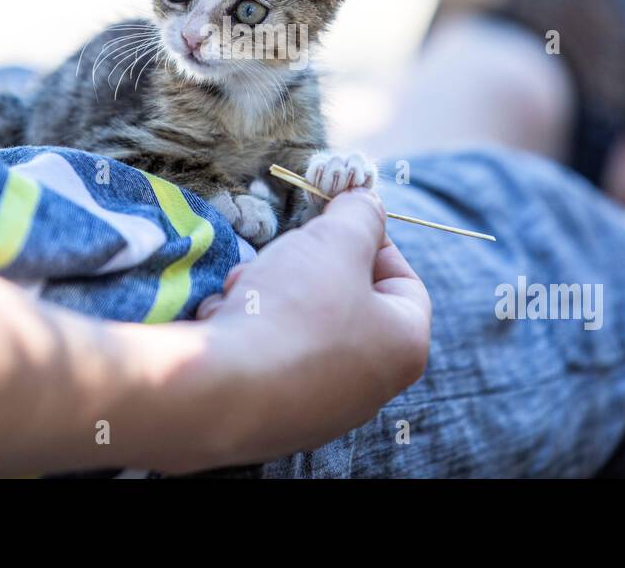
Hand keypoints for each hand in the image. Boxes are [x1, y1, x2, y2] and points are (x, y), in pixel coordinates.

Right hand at [182, 188, 430, 469]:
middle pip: (345, 303)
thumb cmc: (293, 310)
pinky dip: (247, 334)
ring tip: (242, 289)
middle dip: (306, 269)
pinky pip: (267, 360)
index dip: (370, 239)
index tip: (332, 220)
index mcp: (404, 347)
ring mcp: (321, 410)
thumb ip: (360, 214)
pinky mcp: (273, 420)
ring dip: (269, 297)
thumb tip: (366, 204)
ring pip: (301, 329)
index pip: (404, 280)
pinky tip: (224, 324)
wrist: (219, 391)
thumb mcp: (336, 240)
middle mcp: (372, 388)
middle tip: (280, 254)